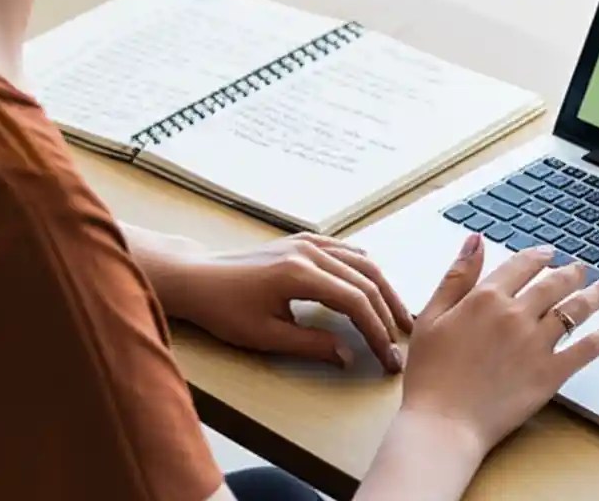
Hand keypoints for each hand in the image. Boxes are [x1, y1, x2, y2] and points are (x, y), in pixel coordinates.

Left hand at [171, 233, 413, 372]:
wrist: (197, 277)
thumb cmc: (223, 309)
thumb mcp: (264, 336)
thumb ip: (310, 345)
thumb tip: (348, 356)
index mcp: (299, 274)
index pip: (355, 301)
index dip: (376, 331)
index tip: (387, 356)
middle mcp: (310, 252)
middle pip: (367, 280)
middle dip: (388, 313)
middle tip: (401, 342)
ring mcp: (309, 242)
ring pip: (363, 263)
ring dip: (384, 290)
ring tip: (397, 317)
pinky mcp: (305, 241)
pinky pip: (348, 252)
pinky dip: (367, 271)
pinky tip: (375, 288)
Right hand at [400, 233, 598, 454]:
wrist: (443, 423)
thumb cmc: (430, 375)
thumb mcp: (430, 316)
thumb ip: (457, 275)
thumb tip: (476, 240)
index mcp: (486, 298)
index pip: (522, 265)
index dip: (539, 256)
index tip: (549, 254)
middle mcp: (516, 315)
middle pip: (554, 284)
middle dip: (572, 272)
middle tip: (582, 268)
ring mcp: (537, 343)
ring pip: (575, 309)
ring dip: (596, 293)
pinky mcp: (552, 373)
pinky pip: (588, 347)